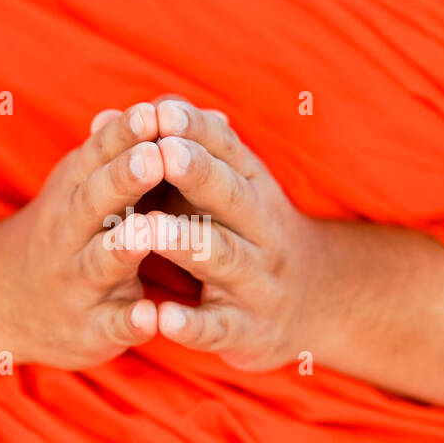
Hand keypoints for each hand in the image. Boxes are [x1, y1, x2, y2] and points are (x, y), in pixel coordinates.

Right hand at [0, 102, 164, 368]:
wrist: (2, 301)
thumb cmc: (67, 231)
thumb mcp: (86, 185)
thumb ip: (126, 150)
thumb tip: (174, 104)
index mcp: (76, 190)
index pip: (99, 155)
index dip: (126, 134)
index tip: (154, 111)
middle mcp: (70, 233)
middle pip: (96, 201)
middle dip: (124, 179)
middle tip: (154, 156)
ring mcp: (79, 282)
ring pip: (102, 261)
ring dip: (125, 246)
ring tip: (147, 231)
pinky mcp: (92, 329)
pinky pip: (112, 325)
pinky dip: (130, 321)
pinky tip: (150, 317)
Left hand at [144, 97, 325, 370]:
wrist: (316, 302)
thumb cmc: (245, 232)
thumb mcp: (224, 189)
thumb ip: (179, 153)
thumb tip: (127, 112)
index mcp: (254, 189)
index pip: (228, 151)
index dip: (197, 131)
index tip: (162, 112)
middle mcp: (262, 230)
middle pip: (230, 196)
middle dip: (196, 173)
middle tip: (160, 153)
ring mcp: (256, 282)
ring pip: (222, 257)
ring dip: (184, 241)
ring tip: (146, 228)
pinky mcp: (247, 330)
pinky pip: (219, 327)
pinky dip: (191, 325)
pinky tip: (162, 318)